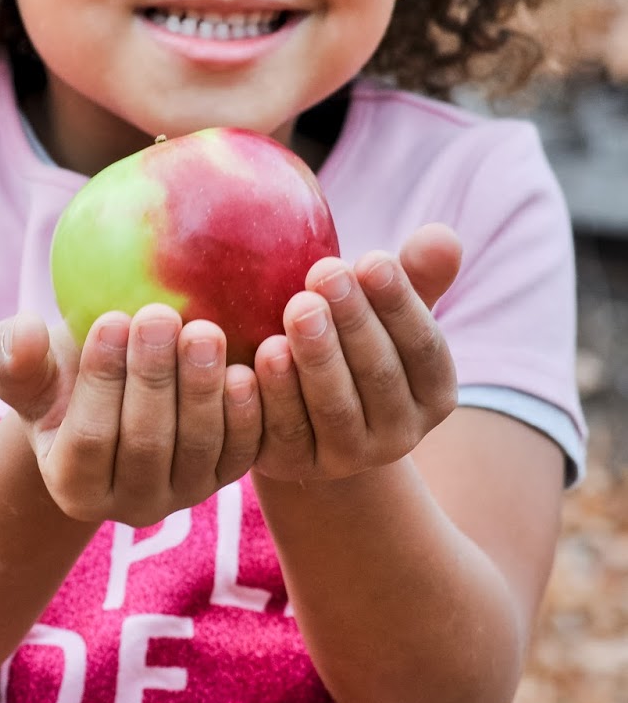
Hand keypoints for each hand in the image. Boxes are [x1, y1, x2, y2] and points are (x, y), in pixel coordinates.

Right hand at [0, 308, 260, 527]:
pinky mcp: (226, 474)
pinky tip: (246, 366)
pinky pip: (243, 450)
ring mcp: (184, 493)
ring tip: (203, 331)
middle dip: (155, 377)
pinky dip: (247, 412)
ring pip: (199, 446)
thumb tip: (22, 337)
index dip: (102, 380)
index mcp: (73, 485)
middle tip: (160, 315)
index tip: (112, 319)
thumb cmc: (63, 374)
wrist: (116, 388)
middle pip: (148, 444)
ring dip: (202, 388)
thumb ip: (12, 355)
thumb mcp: (28, 366)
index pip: (90, 438)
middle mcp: (131, 504)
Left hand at [250, 222, 461, 483]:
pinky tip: (260, 355)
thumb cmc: (352, 342)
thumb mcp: (384, 313)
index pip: (424, 348)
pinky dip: (275, 394)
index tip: (371, 259)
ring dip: (317, 357)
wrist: (303, 412)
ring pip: (334, 408)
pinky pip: (285, 432)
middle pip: (379, 377)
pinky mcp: (296, 465)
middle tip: (325, 272)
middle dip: (353, 322)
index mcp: (433, 393)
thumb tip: (443, 236)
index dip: (400, 305)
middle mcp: (399, 434)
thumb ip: (416, 278)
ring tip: (297, 308)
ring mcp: (347, 457)